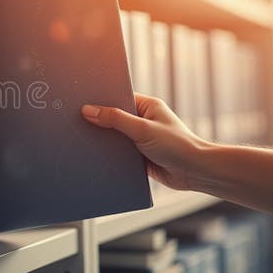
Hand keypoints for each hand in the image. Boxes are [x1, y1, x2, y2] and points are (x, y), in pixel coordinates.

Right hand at [81, 93, 210, 190]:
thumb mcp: (142, 129)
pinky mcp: (139, 156)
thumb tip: (88, 110)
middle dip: (99, 122)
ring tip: (82, 139)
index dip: (101, 100)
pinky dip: (110, 155)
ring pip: (115, 136)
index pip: (119, 98)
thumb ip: (115, 119)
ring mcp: (140, 138)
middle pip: (114, 118)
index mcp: (147, 106)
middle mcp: (143, 120)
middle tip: (77, 121)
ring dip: (104, 140)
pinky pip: (118, 152)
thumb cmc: (176, 146)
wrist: (195, 173)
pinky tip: (95, 156)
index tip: (81, 102)